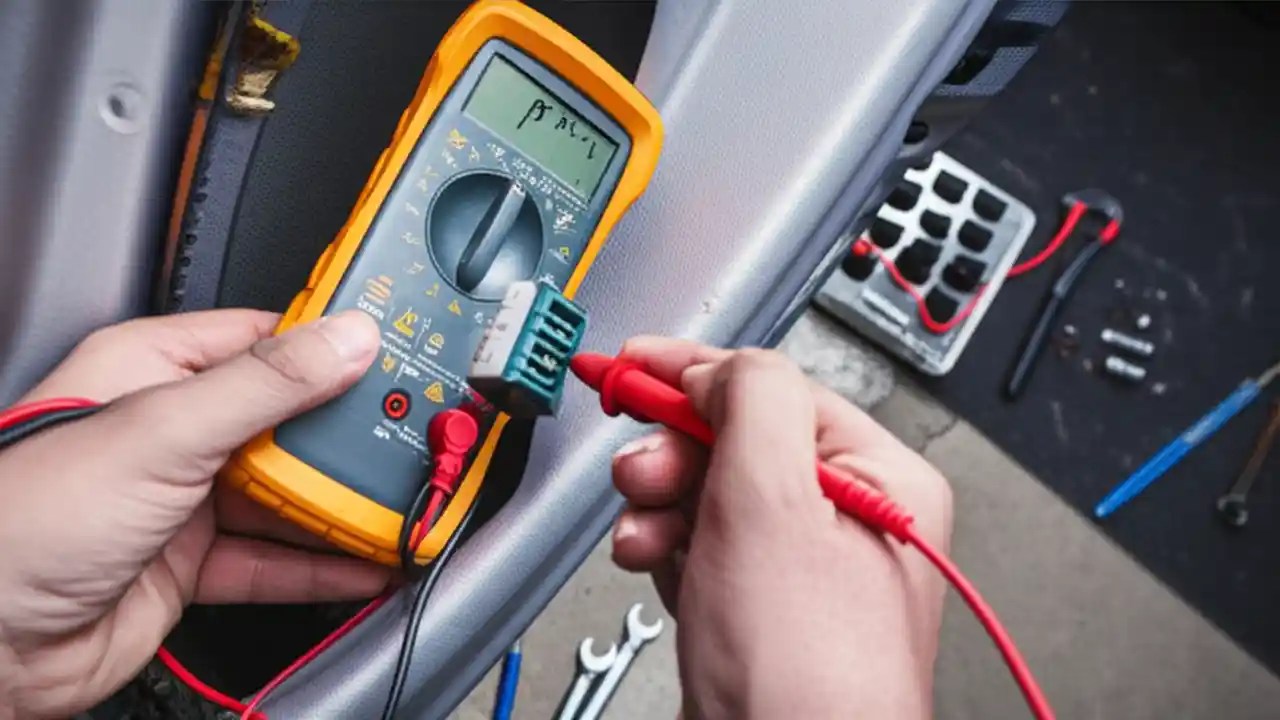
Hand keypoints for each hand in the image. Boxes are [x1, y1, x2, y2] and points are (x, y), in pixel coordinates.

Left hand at [0, 309, 387, 717]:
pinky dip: (320, 564)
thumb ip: (264, 386)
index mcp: (151, 368)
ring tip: (397, 501)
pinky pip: (272, 558)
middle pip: (286, 418)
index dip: (330, 343)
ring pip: (284, 491)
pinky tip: (361, 561)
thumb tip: (345, 340)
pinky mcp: (191, 562)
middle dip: (346, 434)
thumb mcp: (162, 431)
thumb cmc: (21, 523)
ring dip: (339, 503)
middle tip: (409, 434)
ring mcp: (183, 497)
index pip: (265, 338)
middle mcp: (171, 427)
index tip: (393, 349)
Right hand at [608, 338, 952, 719]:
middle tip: (638, 462)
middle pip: (738, 442)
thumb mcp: (772, 499)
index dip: (696, 371)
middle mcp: (849, 520)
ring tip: (643, 529)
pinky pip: (702, 548)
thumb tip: (719, 365)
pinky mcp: (760, 611)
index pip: (777, 390)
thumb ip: (750, 402)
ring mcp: (802, 571)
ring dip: (662, 503)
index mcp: (879, 479)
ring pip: (710, 495)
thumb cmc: (806, 675)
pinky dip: (667, 547)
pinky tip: (653, 563)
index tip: (632, 363)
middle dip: (675, 451)